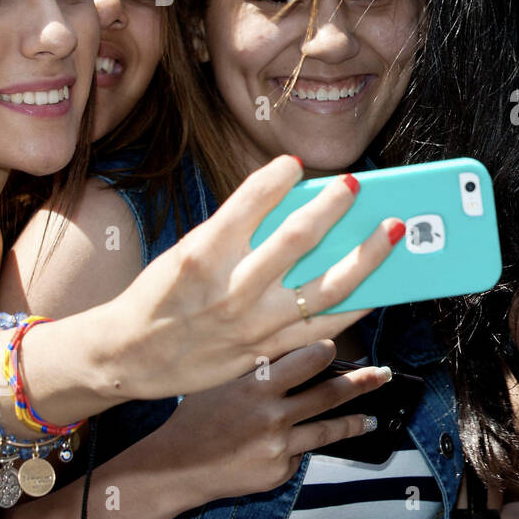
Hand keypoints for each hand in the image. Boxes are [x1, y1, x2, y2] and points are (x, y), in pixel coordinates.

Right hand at [92, 155, 402, 401]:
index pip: (248, 202)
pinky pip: (326, 326)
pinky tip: (379, 285)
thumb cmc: (162, 296)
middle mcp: (231, 288)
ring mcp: (254, 324)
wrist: (127, 357)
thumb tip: (293, 203)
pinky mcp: (268, 351)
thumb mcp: (187, 253)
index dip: (277, 177)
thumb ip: (236, 231)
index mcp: (203, 254)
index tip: (295, 162)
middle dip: (334, 206)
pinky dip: (357, 304)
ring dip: (367, 255)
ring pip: (327, 287)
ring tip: (391, 230)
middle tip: (356, 184)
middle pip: (298, 238)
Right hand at [142, 339, 390, 504]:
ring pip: (328, 430)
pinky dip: (300, 445)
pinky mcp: (279, 471)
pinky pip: (300, 452)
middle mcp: (272, 416)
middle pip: (330, 395)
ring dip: (354, 421)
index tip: (339, 344)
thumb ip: (260, 371)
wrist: (174, 469)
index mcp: (257, 386)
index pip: (308, 360)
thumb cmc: (196, 417)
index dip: (328, 350)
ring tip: (372, 417)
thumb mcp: (221, 382)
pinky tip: (291, 441)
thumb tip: (301, 352)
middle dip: (362, 383)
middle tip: (383, 374)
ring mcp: (278, 446)